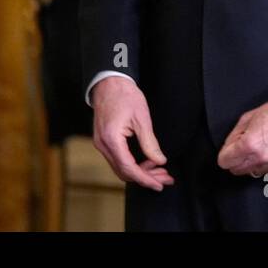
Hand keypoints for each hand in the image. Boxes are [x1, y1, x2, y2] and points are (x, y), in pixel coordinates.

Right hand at [91, 76, 174, 190]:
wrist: (109, 83)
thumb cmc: (125, 95)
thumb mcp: (142, 118)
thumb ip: (150, 142)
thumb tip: (159, 160)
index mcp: (112, 140)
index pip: (129, 168)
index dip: (145, 179)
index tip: (159, 184)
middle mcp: (103, 145)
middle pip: (124, 172)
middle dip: (145, 177)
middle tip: (165, 178)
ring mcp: (101, 144)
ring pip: (121, 167)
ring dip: (140, 172)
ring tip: (160, 172)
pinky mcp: (104, 141)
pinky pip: (118, 159)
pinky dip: (132, 164)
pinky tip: (147, 162)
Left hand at [217, 96, 267, 176]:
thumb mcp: (250, 116)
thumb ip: (235, 134)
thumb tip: (229, 147)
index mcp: (249, 144)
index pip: (224, 162)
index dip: (225, 154)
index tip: (230, 150)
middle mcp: (261, 158)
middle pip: (236, 170)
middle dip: (237, 160)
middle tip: (245, 148)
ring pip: (252, 173)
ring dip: (253, 163)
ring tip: (263, 147)